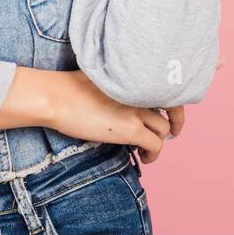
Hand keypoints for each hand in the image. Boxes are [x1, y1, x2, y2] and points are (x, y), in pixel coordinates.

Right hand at [48, 71, 172, 162]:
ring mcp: (138, 111)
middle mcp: (141, 92)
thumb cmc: (70, 86)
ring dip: (160, 140)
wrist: (57, 97)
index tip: (171, 110)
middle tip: (173, 131)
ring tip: (149, 148)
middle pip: (173, 108)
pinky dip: (153, 154)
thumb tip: (125, 97)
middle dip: (176, 122)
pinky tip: (144, 157)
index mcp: (135, 77)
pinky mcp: (131, 130)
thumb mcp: (102, 77)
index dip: (173, 101)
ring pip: (165, 129)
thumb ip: (120, 84)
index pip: (167, 86)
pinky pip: (155, 145)